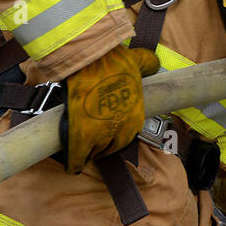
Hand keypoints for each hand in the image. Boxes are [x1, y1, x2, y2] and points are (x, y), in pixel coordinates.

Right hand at [62, 45, 158, 172]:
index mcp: (135, 115)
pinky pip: (78, 155)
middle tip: (95, 148)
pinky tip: (72, 166)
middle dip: (103, 148)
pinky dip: (74, 162)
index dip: (117, 138)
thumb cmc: (113, 59)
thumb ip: (147, 64)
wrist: (91, 60)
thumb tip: (153, 64)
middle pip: (112, 146)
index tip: (110, 139)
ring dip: (89, 154)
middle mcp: (122, 127)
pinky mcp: (82, 134)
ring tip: (81, 154)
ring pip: (95, 151)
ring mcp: (102, 132)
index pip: (129, 135)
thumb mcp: (138, 61)